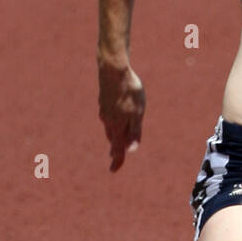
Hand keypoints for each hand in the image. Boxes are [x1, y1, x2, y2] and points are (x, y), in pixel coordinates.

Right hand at [98, 57, 145, 171]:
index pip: (117, 148)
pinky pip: (109, 115)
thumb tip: (131, 150)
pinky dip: (114, 120)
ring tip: (119, 139)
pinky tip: (118, 114)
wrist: (113, 69)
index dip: (117, 160)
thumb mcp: (137, 113)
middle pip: (113, 138)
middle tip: (117, 158)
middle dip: (116, 147)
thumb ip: (134, 132)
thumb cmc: (129, 91)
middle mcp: (107, 120)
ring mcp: (104, 110)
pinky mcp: (103, 101)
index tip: (113, 170)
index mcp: (116, 125)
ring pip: (110, 126)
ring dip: (115, 134)